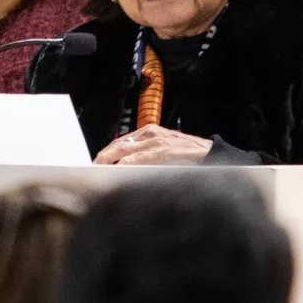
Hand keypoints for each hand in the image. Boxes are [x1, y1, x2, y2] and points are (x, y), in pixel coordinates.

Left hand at [95, 125, 212, 164]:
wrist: (212, 154)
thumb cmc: (186, 156)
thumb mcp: (162, 152)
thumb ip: (144, 157)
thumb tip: (123, 168)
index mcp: (148, 133)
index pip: (119, 142)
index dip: (106, 153)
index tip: (94, 163)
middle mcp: (150, 133)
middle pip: (118, 144)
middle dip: (103, 156)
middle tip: (90, 168)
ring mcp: (158, 140)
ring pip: (126, 149)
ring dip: (111, 160)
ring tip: (98, 169)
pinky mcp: (166, 149)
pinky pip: (144, 156)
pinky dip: (130, 162)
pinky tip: (120, 168)